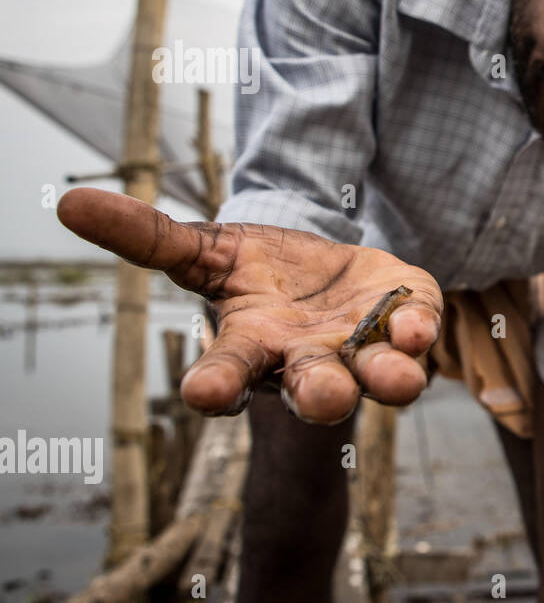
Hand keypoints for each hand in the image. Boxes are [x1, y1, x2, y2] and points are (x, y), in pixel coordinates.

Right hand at [57, 188, 442, 424]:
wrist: (320, 268)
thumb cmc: (254, 273)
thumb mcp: (202, 250)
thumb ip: (146, 236)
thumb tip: (67, 201)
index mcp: (254, 348)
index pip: (230, 375)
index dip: (218, 386)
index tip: (204, 396)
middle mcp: (311, 360)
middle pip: (315, 389)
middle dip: (321, 395)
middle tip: (326, 401)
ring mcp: (363, 347)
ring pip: (378, 375)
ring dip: (388, 377)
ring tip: (397, 375)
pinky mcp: (406, 319)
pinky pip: (416, 333)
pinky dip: (418, 332)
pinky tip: (417, 328)